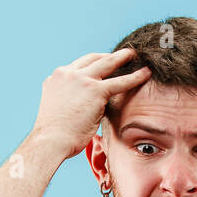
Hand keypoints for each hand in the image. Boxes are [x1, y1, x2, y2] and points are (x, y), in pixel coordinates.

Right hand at [30, 48, 151, 158]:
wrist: (50, 141)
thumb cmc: (54, 136)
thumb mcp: (57, 110)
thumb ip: (68, 101)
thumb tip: (81, 109)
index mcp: (56, 78)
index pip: (79, 66)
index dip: (94, 64)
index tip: (104, 63)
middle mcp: (67, 74)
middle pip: (92, 59)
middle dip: (109, 56)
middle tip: (123, 54)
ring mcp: (81, 79)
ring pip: (107, 63)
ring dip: (123, 57)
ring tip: (135, 55)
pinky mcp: (95, 90)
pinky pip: (120, 81)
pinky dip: (135, 76)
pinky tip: (146, 73)